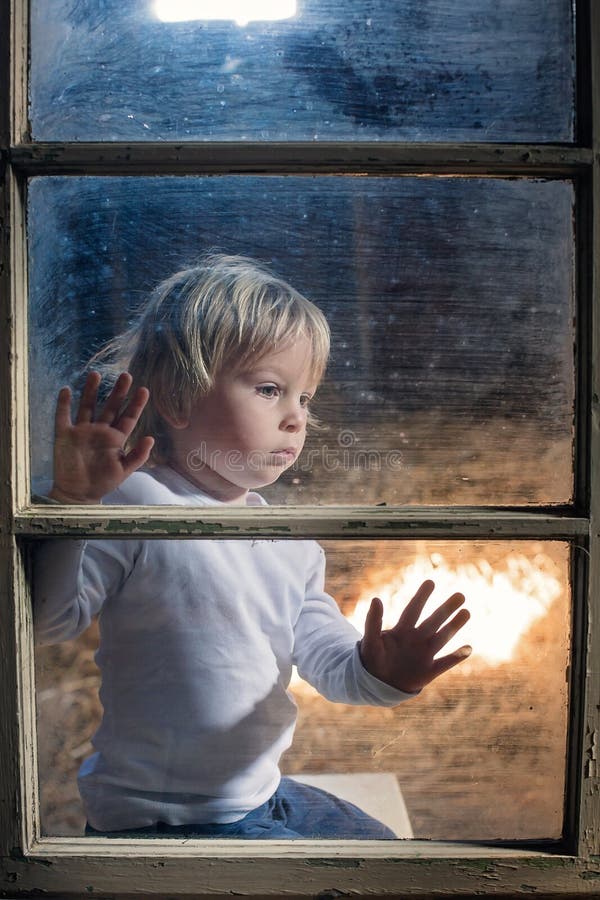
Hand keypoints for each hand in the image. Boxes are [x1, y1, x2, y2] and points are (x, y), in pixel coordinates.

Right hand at [49, 371, 153, 503]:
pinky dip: (64, 404)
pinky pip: (63, 416)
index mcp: (116, 439)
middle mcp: (100, 431)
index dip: (136, 404)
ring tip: (95, 374)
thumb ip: (137, 456)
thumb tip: (151, 438)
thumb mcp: (123, 471)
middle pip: (110, 407)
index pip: (128, 417)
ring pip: (88, 406)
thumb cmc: (103, 482)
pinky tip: (67, 390)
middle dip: (118, 392)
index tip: (144, 389)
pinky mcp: (65, 435)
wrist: (78, 494)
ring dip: (91, 391)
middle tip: (126, 375)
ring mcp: (82, 431)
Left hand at [359, 579, 470, 692]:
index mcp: (401, 630)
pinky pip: (446, 663)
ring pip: (442, 637)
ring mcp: (424, 654)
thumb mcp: (369, 641)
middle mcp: (416, 639)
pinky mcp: (429, 671)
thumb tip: (376, 599)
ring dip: (454, 626)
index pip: (413, 610)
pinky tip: (469, 647)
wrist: (376, 684)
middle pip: (433, 621)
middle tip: (460, 595)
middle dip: (446, 609)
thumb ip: (373, 622)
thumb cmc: (372, 659)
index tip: (430, 582)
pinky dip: (457, 657)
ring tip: (466, 612)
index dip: (421, 597)